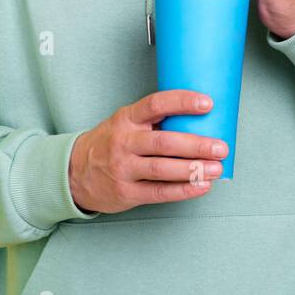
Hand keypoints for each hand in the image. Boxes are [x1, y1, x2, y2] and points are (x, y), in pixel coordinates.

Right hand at [68, 90, 228, 213]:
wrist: (74, 172)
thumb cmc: (110, 143)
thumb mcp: (125, 123)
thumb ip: (155, 121)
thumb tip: (200, 121)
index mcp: (127, 118)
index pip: (156, 104)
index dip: (183, 102)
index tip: (207, 103)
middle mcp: (124, 141)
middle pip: (164, 142)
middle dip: (196, 145)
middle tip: (220, 147)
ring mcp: (124, 168)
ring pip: (163, 169)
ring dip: (194, 169)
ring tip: (215, 168)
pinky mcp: (127, 192)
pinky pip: (159, 192)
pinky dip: (183, 190)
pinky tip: (201, 186)